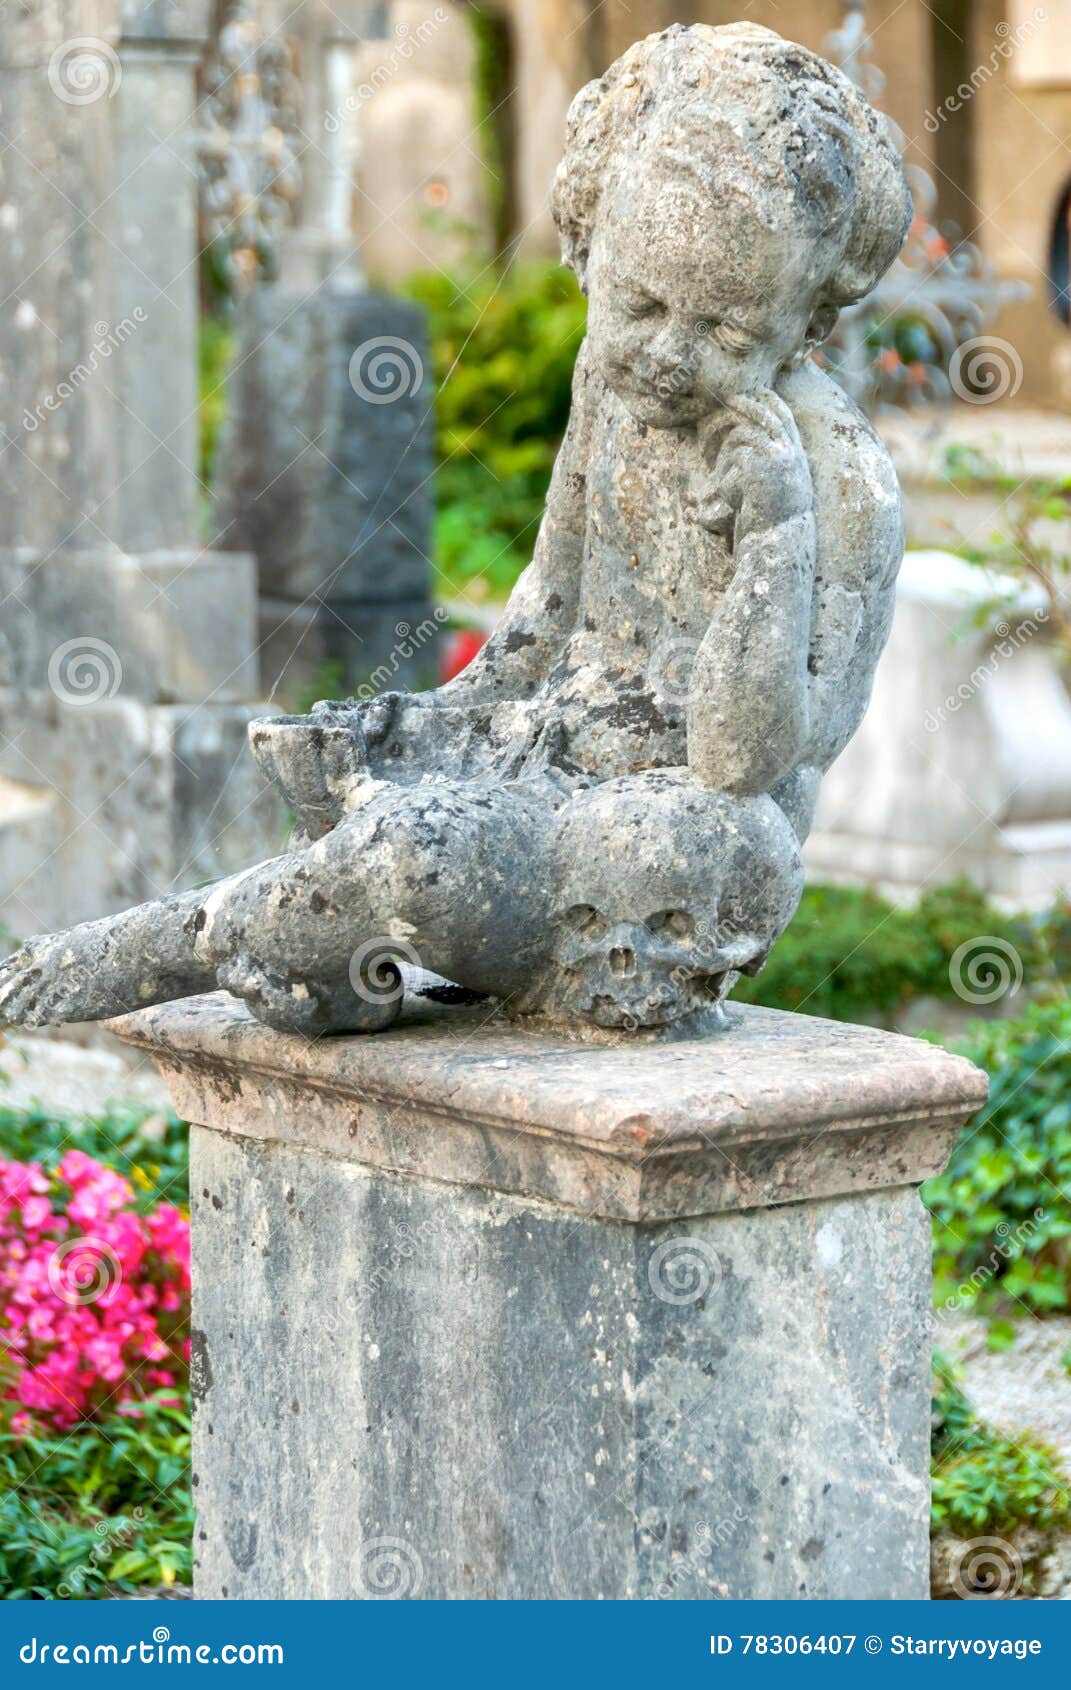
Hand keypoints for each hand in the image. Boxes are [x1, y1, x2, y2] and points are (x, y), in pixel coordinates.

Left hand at [698, 390, 812, 538]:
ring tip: (729, 488)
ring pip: (742, 437)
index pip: (786, 419)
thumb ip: (776, 463)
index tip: (761, 392)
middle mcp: (790, 452)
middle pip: (765, 416)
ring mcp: (775, 457)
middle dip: (748, 404)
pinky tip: (735, 501)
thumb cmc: (777, 524)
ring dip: (727, 460)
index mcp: (797, 457)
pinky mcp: (758, 465)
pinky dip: (726, 481)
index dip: (773, 403)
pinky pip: (732, 461)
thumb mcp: (782, 487)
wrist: (779, 541)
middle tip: (731, 398)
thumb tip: (755, 441)